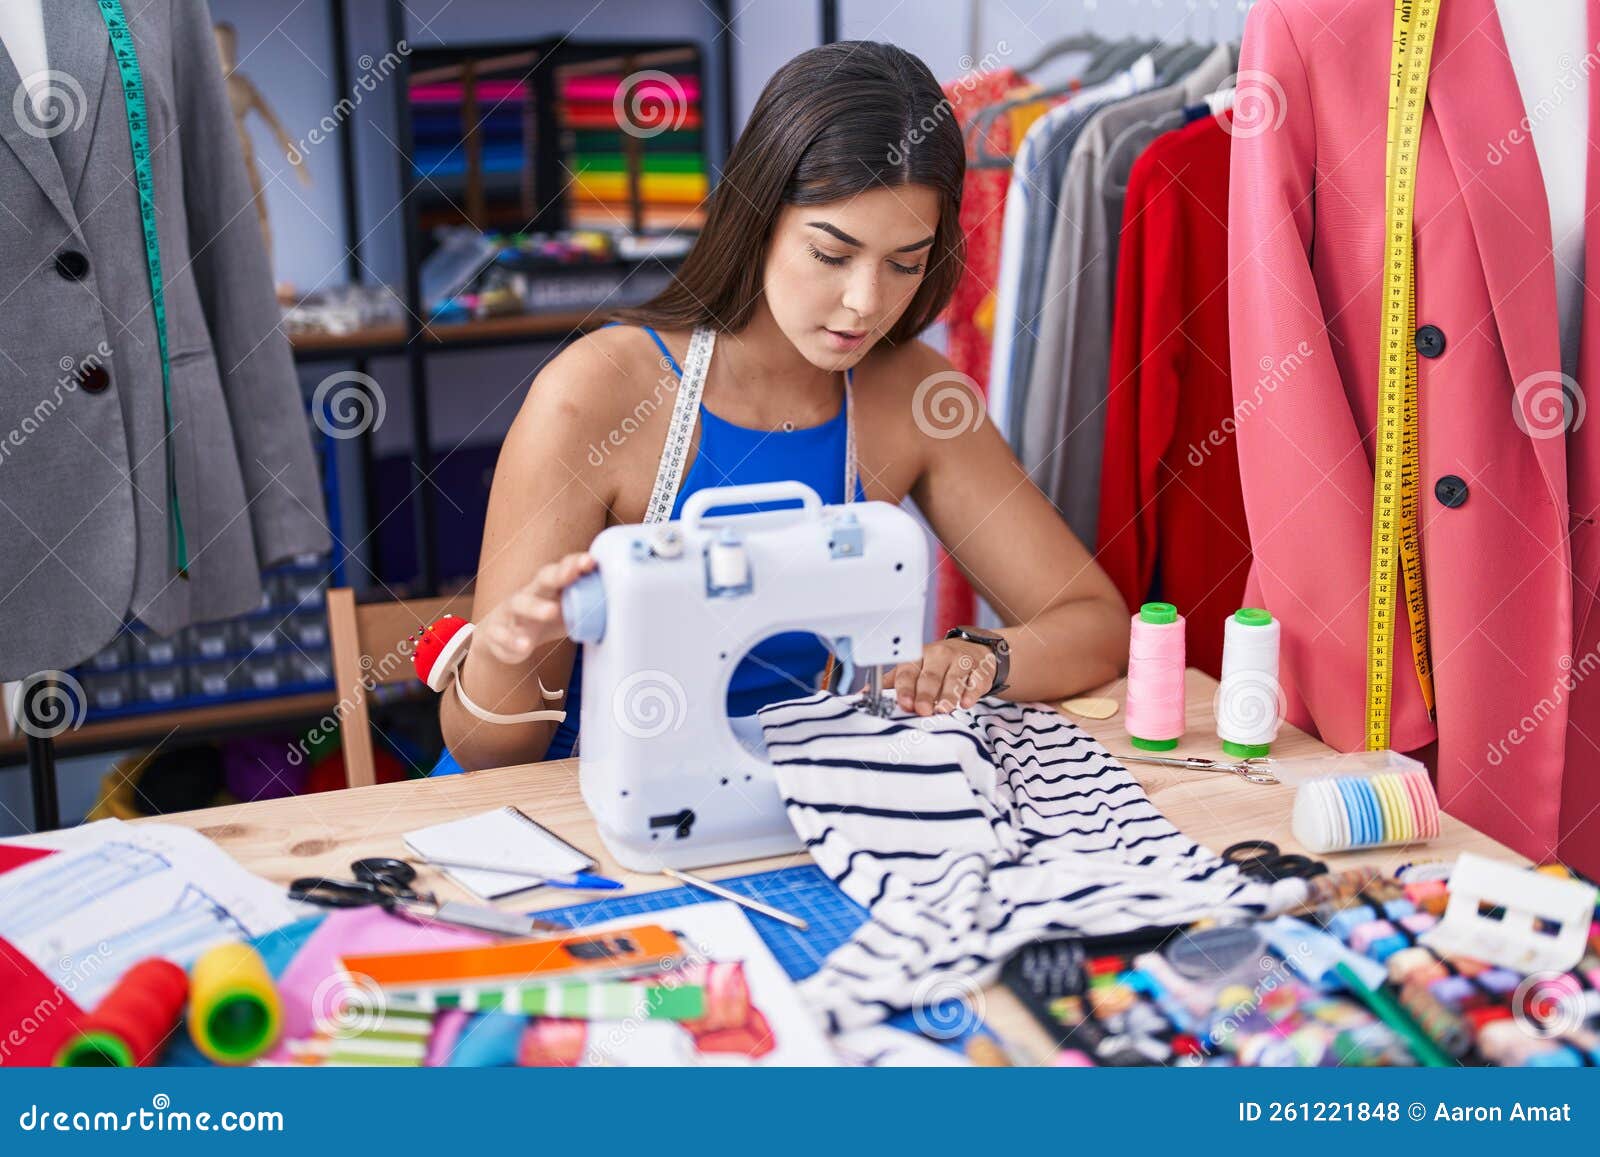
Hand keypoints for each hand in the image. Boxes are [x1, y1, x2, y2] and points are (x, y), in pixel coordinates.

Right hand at [477, 552, 596, 664]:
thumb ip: (588, 607)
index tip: (591, 561)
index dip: (576, 563)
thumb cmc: (542, 619)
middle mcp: (531, 592)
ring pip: (520, 603)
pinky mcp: (497, 630)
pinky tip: (523, 645)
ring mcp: (512, 611)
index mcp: (550, 586)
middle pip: (543, 578)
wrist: (501, 636)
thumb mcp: (566, 611)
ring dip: (536, 606)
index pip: (563, 569)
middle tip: (573, 572)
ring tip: (551, 612)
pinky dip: (512, 639)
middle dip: (559, 573)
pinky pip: (502, 633)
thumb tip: (625, 610)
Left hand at [887, 638, 996, 715]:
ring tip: (943, 709)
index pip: (908, 672)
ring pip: (954, 678)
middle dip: (926, 694)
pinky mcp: (981, 670)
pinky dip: (972, 692)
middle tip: (922, 710)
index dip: (905, 689)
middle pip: (931, 676)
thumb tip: (864, 693)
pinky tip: (967, 702)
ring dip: (949, 695)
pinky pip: (976, 681)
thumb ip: (892, 681)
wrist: (975, 649)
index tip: (904, 704)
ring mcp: (962, 661)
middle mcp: (939, 656)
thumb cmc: (937, 664)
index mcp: (919, 656)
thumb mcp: (915, 666)